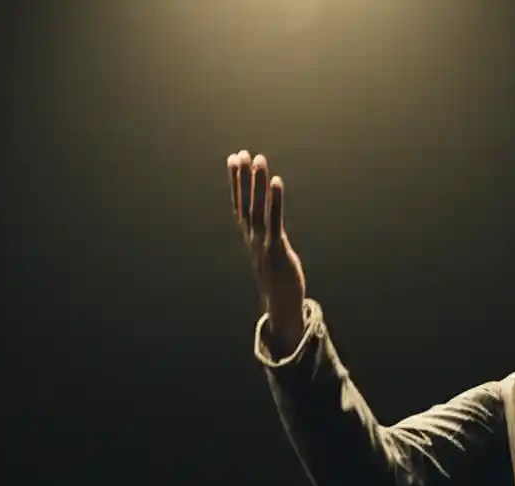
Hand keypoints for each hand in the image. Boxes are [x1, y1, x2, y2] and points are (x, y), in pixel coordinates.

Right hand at [227, 150, 305, 353]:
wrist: (281, 305)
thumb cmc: (278, 278)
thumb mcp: (267, 252)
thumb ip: (265, 235)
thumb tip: (265, 221)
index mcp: (249, 236)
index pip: (239, 203)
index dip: (236, 181)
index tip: (233, 158)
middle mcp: (252, 237)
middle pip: (245, 201)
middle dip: (242, 177)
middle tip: (241, 152)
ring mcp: (262, 243)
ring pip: (257, 207)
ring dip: (257, 182)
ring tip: (258, 158)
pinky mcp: (276, 249)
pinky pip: (274, 220)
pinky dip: (274, 200)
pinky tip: (276, 181)